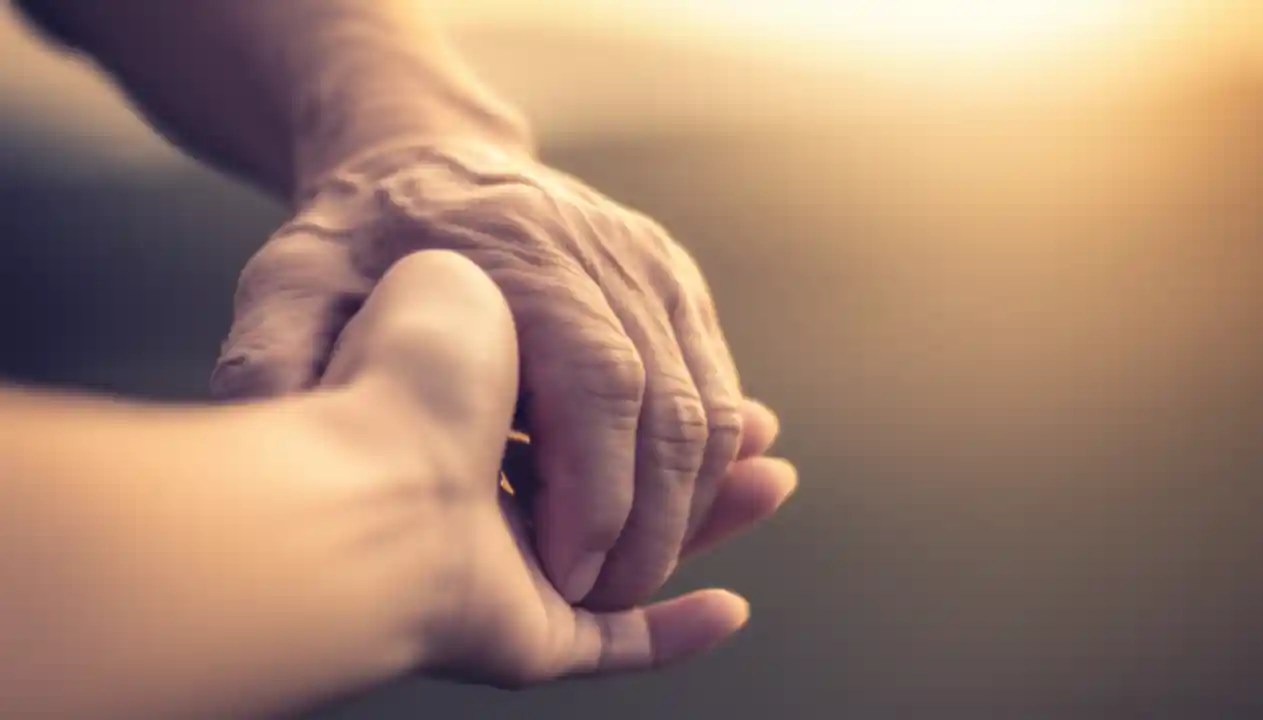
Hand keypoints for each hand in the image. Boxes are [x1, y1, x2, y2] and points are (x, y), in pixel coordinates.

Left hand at [213, 139, 783, 608]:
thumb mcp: (288, 289)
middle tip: (613, 597)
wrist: (424, 162)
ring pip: (710, 408)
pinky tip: (677, 515)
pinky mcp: (678, 288)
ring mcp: (654, 270)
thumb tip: (271, 452)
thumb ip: (275, 362)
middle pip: (672, 409)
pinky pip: (719, 391)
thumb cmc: (354, 243)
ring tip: (641, 573)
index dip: (598, 492)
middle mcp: (609, 258)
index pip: (601, 383)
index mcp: (525, 259)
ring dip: (695, 504)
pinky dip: (711, 465)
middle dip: (656, 523)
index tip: (567, 579)